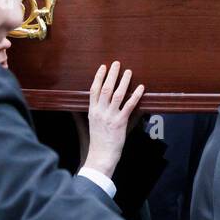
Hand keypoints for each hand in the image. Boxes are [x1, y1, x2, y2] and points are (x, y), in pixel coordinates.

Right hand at [81, 61, 145, 177]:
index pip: (93, 90)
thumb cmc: (96, 142)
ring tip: (129, 71)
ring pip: (116, 95)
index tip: (103, 67)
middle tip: (117, 63)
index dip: (98, 77)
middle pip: (105, 88)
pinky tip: (141, 88)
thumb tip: (78, 108)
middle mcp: (99, 111)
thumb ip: (88, 114)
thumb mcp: (88, 125)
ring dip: (124, 82)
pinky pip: (129, 106)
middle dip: (111, 75)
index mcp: (92, 111)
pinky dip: (135, 96)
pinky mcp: (120, 122)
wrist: (101, 156)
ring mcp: (110, 116)